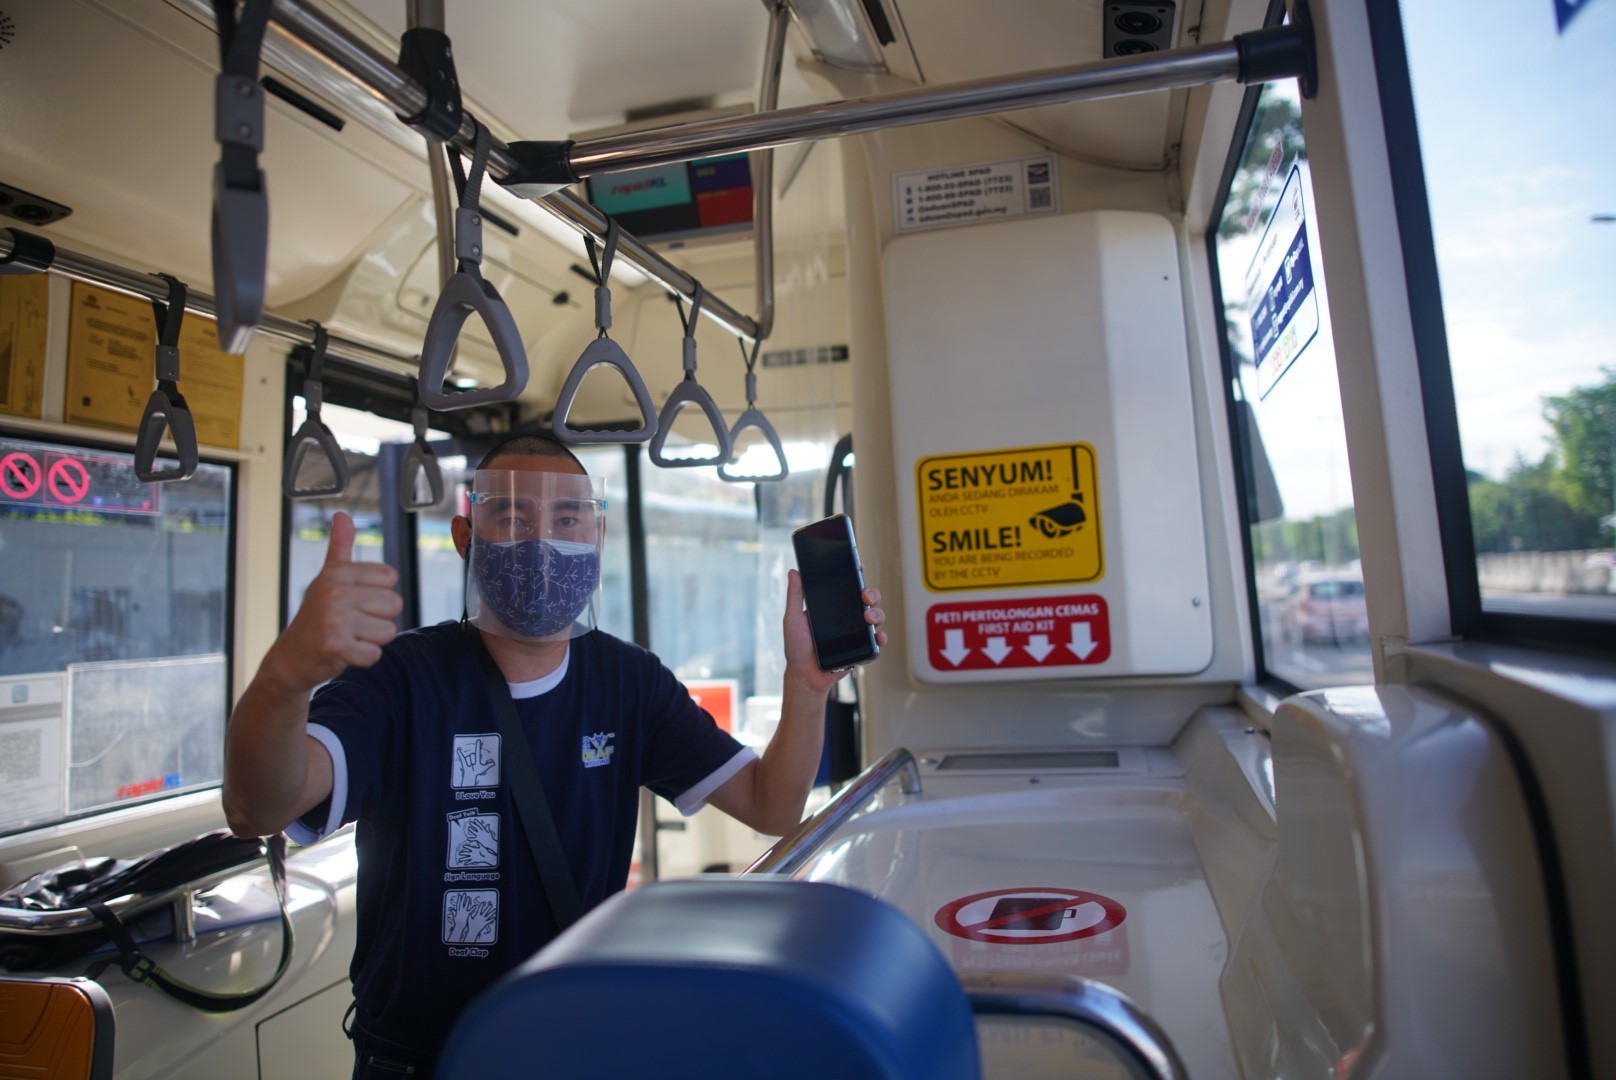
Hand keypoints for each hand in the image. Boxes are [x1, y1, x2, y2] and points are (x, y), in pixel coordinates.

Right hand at [261, 512, 401, 694]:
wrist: (289, 657)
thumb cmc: (316, 616)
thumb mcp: (327, 577)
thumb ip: (340, 547)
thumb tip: (342, 514)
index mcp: (337, 572)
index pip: (390, 577)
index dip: (378, 594)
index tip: (354, 602)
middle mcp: (334, 591)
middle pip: (394, 604)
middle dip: (378, 619)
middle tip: (351, 623)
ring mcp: (333, 618)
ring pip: (388, 631)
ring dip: (371, 640)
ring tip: (347, 636)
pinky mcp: (335, 645)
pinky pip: (374, 654)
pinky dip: (363, 658)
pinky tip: (344, 652)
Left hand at [782, 569, 886, 694]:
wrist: (804, 675)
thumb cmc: (797, 647)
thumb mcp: (793, 619)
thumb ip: (795, 596)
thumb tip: (794, 572)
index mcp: (832, 606)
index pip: (847, 586)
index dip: (856, 575)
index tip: (858, 566)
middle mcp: (847, 617)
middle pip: (866, 599)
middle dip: (871, 593)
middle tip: (865, 595)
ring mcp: (856, 632)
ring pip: (875, 616)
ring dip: (876, 613)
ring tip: (868, 617)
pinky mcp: (862, 648)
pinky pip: (877, 640)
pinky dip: (881, 637)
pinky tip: (877, 636)